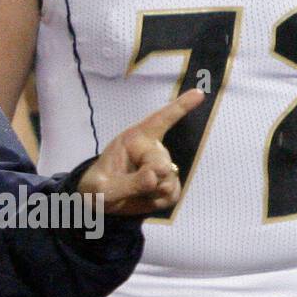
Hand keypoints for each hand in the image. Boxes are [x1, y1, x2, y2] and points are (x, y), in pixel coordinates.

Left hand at [78, 89, 204, 216]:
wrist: (100, 203)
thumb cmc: (97, 187)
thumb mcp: (102, 188)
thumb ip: (127, 183)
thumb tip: (155, 177)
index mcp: (133, 139)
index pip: (160, 120)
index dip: (180, 106)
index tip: (199, 93)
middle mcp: (151, 149)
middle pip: (161, 164)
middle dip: (149, 178)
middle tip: (131, 184)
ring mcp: (163, 166)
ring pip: (168, 182)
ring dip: (151, 192)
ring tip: (132, 190)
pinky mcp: (170, 184)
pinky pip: (172, 195)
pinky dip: (157, 201)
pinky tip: (144, 197)